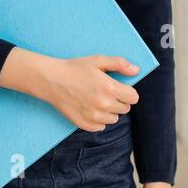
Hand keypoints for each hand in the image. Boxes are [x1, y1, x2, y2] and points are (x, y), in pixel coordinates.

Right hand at [0, 48, 140, 131]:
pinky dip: (98, 119)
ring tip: (96, 99)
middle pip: (125, 108)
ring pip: (114, 118)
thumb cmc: (74, 68)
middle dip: (118, 100)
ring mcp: (94, 117)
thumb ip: (119, 64)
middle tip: (105, 91)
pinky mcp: (85, 124)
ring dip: (109, 111)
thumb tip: (136, 70)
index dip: (128, 92)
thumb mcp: (97, 60)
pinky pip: (101, 126)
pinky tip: (89, 108)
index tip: (120, 88)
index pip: (133, 97)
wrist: (51, 80)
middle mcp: (104, 105)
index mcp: (110, 88)